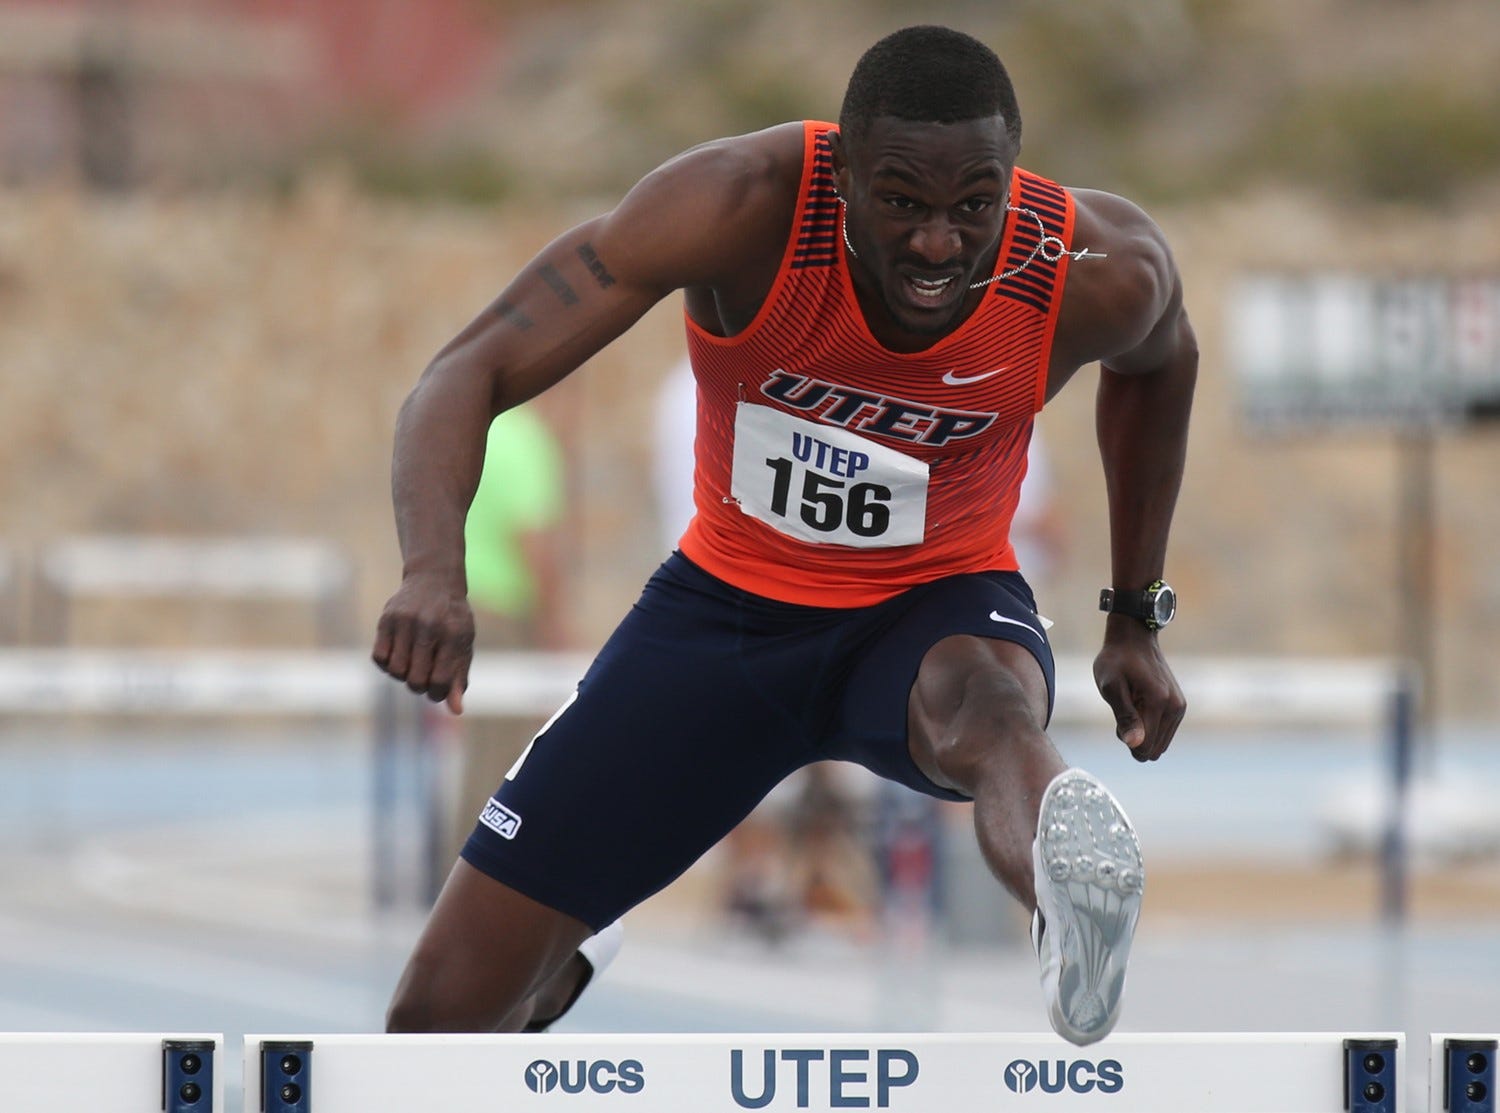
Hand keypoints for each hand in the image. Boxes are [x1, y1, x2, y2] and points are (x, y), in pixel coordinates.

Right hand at [371, 571, 474, 713]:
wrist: (434, 579)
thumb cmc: (452, 619)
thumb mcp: (463, 644)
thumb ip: (459, 677)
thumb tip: (455, 711)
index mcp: (453, 634)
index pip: (441, 680)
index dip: (438, 694)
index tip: (438, 689)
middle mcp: (429, 626)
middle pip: (415, 680)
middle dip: (420, 686)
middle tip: (424, 677)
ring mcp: (406, 621)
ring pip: (396, 671)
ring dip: (403, 676)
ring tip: (413, 665)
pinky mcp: (387, 618)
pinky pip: (379, 658)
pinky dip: (387, 664)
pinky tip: (399, 656)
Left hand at [1092, 619, 1184, 761]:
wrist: (1133, 638)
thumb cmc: (1116, 661)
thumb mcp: (1111, 686)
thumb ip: (1124, 716)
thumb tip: (1135, 745)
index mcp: (1158, 703)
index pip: (1144, 747)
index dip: (1126, 740)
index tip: (1118, 718)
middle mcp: (1175, 708)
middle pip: (1153, 750)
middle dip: (1135, 739)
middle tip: (1124, 711)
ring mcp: (1180, 707)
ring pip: (1160, 744)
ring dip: (1142, 733)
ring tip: (1131, 706)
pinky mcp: (1180, 707)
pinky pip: (1164, 733)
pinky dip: (1150, 727)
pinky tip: (1139, 705)